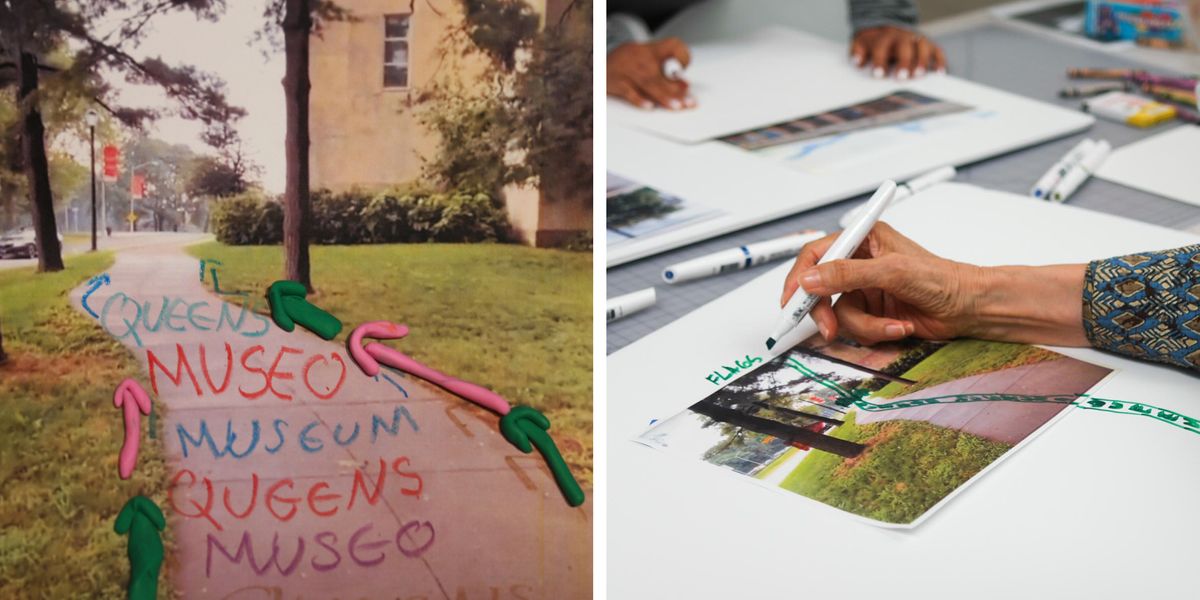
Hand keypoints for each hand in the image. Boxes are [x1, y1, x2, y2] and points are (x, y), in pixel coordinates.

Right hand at [607, 38, 695, 110]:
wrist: (596, 64)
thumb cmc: (625, 65)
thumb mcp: (644, 60)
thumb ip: (663, 72)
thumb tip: (683, 86)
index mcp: (649, 50)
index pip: (672, 46)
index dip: (682, 55)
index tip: (687, 70)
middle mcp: (638, 57)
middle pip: (661, 73)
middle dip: (676, 89)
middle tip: (688, 101)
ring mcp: (627, 69)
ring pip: (648, 84)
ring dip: (664, 96)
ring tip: (676, 106)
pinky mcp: (615, 81)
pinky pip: (628, 91)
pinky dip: (639, 99)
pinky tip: (649, 107)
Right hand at [780, 222, 1088, 346]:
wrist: (970, 309)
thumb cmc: (942, 280)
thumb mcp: (891, 271)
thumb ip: (847, 274)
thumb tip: (811, 278)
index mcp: (863, 240)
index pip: (817, 254)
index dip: (799, 276)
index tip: (792, 299)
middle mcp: (860, 263)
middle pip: (821, 289)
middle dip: (827, 312)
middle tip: (828, 329)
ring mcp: (866, 290)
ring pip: (840, 314)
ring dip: (865, 326)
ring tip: (892, 326)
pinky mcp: (874, 313)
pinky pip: (857, 328)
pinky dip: (877, 333)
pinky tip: (900, 327)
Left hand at [850, 26, 945, 78]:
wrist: (886, 29)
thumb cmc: (873, 43)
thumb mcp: (860, 44)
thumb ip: (857, 52)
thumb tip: (858, 63)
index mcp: (884, 37)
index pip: (881, 47)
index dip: (880, 61)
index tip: (879, 75)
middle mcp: (902, 37)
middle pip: (904, 47)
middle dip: (904, 62)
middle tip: (902, 78)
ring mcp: (916, 39)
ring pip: (922, 47)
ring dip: (922, 61)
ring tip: (919, 76)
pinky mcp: (928, 44)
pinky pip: (937, 51)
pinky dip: (940, 61)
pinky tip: (940, 73)